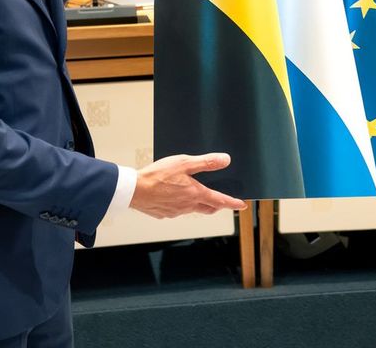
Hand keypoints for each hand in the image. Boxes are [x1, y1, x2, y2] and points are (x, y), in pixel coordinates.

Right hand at [130, 152, 246, 218]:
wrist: (133, 190)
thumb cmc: (158, 175)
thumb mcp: (185, 163)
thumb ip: (206, 162)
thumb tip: (225, 160)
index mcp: (195, 194)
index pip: (219, 200)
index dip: (232, 203)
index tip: (241, 205)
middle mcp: (187, 206)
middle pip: (208, 208)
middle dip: (216, 205)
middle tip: (221, 200)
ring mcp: (175, 212)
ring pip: (192, 209)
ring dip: (197, 203)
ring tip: (194, 192)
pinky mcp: (164, 214)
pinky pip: (177, 210)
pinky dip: (181, 203)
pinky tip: (174, 195)